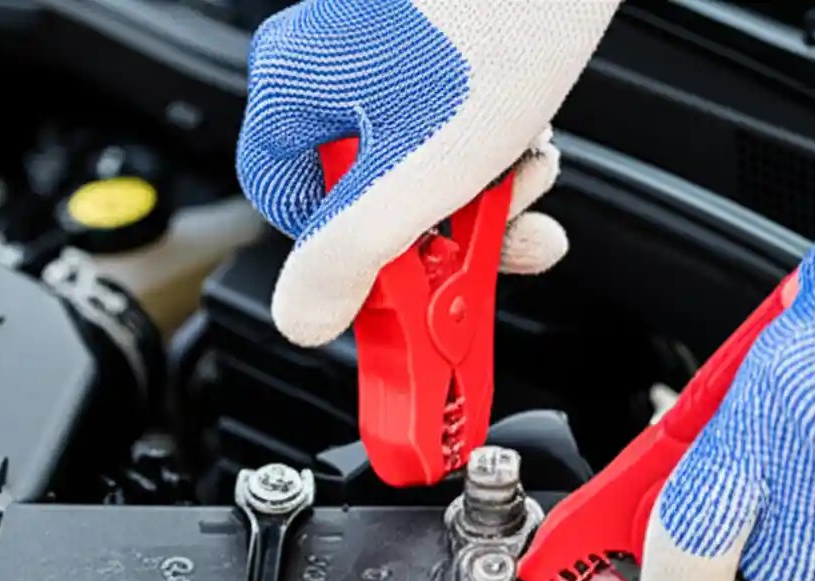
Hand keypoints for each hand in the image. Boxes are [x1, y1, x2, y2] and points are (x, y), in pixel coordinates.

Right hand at [236, 0, 618, 345]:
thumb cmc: (496, 22)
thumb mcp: (416, 174)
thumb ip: (348, 258)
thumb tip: (303, 317)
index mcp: (287, 94)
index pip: (294, 218)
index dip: (361, 263)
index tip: (413, 286)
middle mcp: (319, 64)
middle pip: (366, 194)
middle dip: (445, 229)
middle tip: (494, 240)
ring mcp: (374, 46)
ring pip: (416, 161)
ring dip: (482, 189)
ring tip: (526, 174)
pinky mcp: (427, 38)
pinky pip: (447, 120)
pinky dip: (492, 145)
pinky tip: (528, 142)